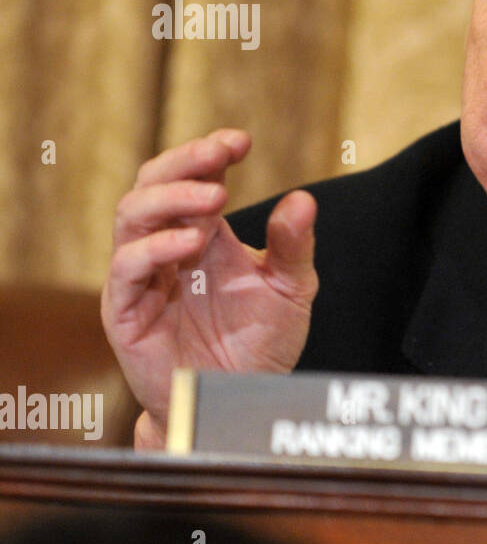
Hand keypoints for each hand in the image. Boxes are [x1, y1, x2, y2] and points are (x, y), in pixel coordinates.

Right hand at [101, 129, 318, 448]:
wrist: (239, 402)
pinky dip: (155, 248)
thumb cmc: (259, 343)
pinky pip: (126, 268)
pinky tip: (191, 242)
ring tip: (214, 196)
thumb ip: (294, 246)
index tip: (240, 141)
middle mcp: (167, 247)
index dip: (209, 152)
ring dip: (170, 198)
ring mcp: (142, 277)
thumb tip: (304, 198)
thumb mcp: (290, 289)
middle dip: (184, 162)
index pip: (193, 177)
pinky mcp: (125, 312)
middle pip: (153, 184)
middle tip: (220, 155)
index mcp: (203, 234)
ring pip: (131, 216)